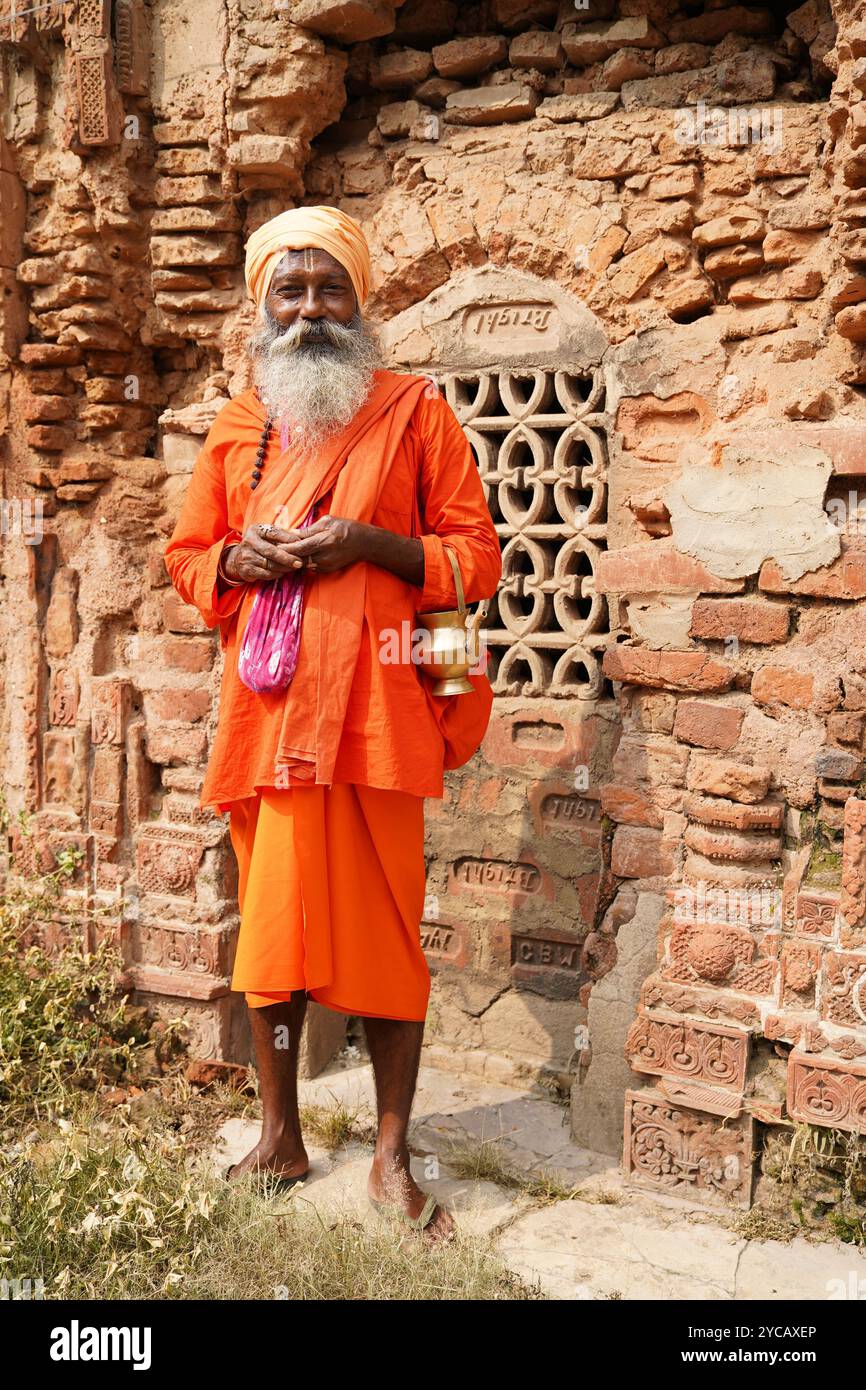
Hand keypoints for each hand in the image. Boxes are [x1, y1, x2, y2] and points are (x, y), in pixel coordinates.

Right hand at [223, 522, 340, 582]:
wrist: (237, 559)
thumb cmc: (259, 545)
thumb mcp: (266, 535)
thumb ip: (280, 535)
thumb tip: (301, 538)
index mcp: (256, 530)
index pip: (275, 533)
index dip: (289, 539)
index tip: (301, 543)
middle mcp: (249, 542)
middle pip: (271, 551)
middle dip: (288, 558)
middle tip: (300, 562)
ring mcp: (247, 557)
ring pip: (270, 564)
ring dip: (285, 567)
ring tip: (294, 567)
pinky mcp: (247, 570)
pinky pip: (266, 574)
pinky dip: (277, 574)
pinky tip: (283, 572)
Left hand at [268, 516, 370, 574]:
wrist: (364, 543)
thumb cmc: (345, 528)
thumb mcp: (327, 522)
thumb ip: (308, 530)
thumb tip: (291, 533)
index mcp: (323, 541)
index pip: (298, 547)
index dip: (285, 547)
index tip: (274, 544)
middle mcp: (324, 556)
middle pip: (298, 559)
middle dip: (285, 555)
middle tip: (272, 550)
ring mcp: (325, 565)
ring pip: (302, 564)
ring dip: (292, 560)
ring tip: (281, 554)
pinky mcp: (326, 570)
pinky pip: (309, 567)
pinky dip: (302, 562)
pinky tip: (296, 557)